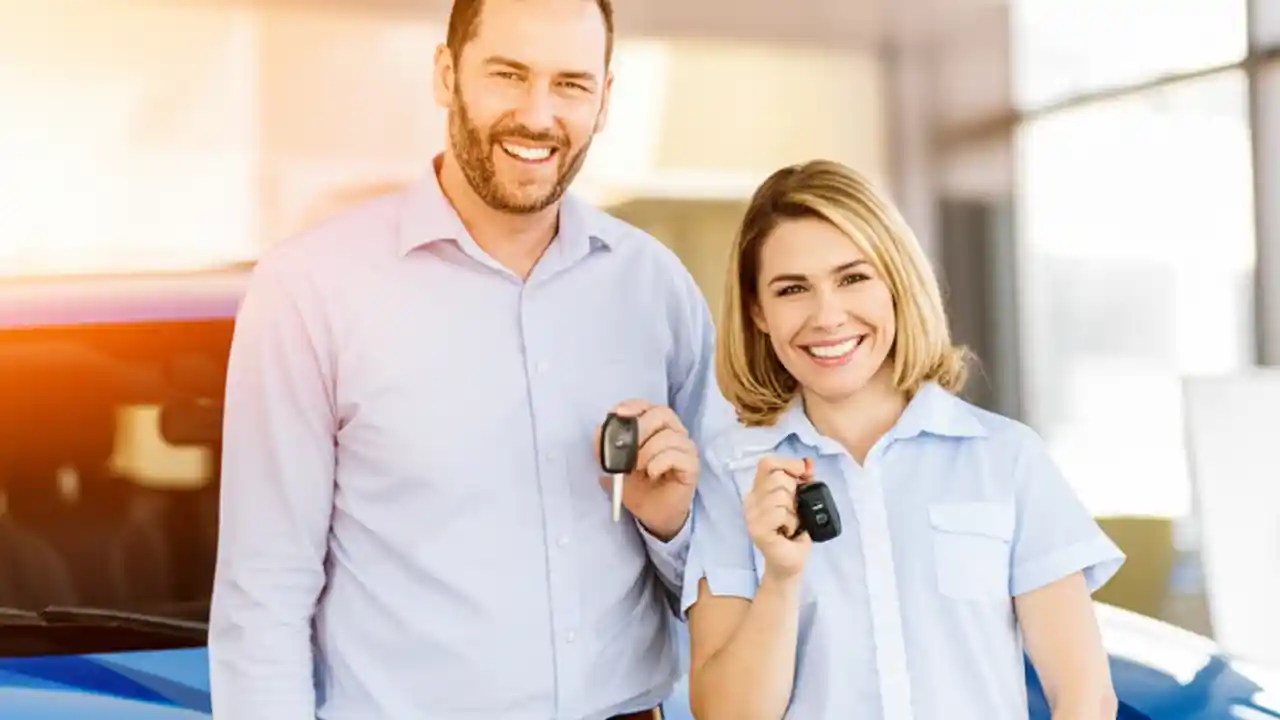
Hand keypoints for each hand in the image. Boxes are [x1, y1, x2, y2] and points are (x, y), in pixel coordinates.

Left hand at [594, 399, 697, 539]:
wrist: (652, 515)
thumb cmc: (638, 487)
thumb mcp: (615, 467)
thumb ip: (606, 449)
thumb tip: (599, 431)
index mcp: (657, 428)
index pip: (648, 406)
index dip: (633, 406)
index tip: (617, 414)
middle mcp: (674, 433)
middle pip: (662, 414)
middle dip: (640, 428)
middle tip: (627, 448)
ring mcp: (686, 449)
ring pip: (669, 436)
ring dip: (647, 451)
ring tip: (637, 468)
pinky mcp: (692, 466)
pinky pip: (676, 455)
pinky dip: (659, 462)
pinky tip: (652, 473)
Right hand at [744, 455, 813, 581]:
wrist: (791, 561)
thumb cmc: (795, 531)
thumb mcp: (802, 499)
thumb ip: (804, 479)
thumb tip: (808, 462)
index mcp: (758, 490)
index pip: (768, 463)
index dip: (789, 465)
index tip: (803, 476)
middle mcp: (750, 500)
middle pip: (777, 478)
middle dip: (794, 493)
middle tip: (794, 510)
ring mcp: (751, 515)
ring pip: (780, 495)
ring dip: (794, 512)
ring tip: (790, 524)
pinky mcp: (756, 529)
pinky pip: (780, 513)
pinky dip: (791, 522)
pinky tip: (787, 532)